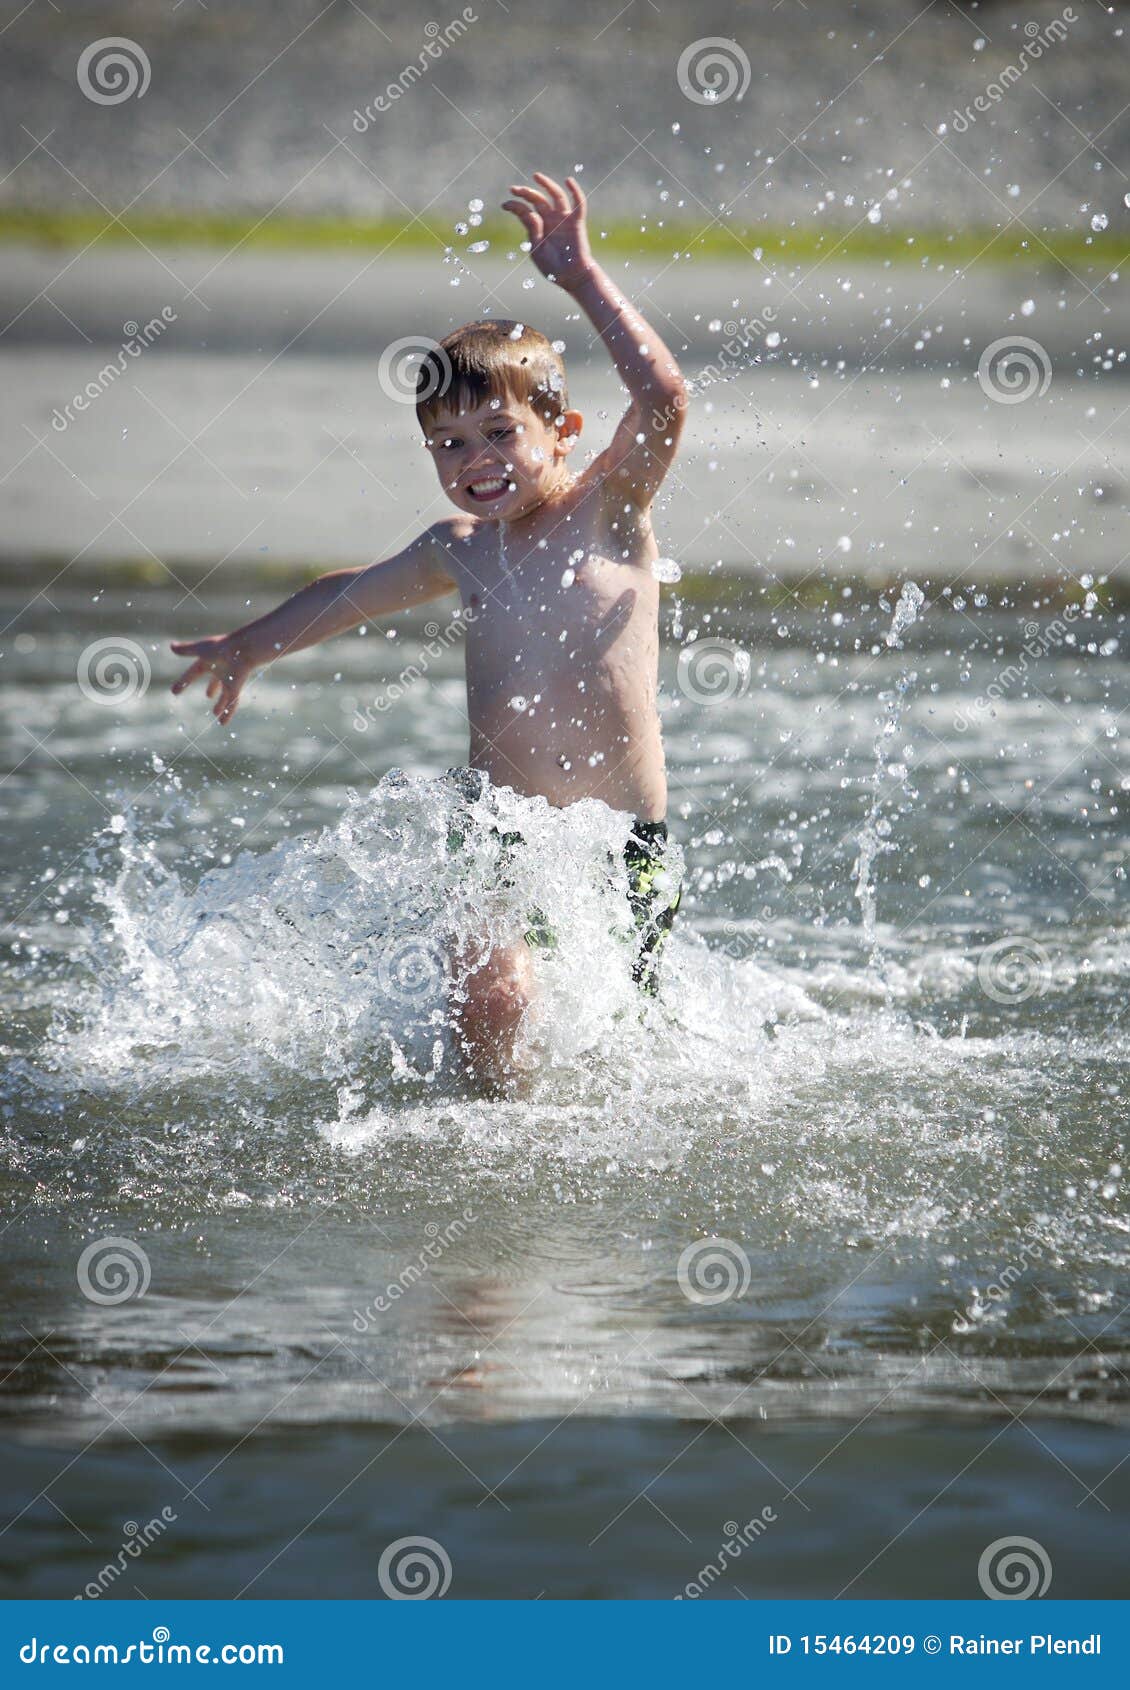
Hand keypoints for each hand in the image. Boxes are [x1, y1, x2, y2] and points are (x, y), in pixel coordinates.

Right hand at [170, 633, 254, 724]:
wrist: (242, 650)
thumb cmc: (221, 647)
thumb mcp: (200, 649)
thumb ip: (186, 649)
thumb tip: (171, 646)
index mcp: (211, 660)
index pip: (195, 671)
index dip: (186, 680)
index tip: (175, 691)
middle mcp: (221, 671)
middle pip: (215, 682)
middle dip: (212, 687)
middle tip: (208, 695)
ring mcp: (229, 680)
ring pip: (225, 695)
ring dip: (220, 704)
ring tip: (215, 713)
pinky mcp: (236, 689)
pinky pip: (231, 704)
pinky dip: (227, 713)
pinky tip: (223, 723)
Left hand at [502, 173, 593, 290]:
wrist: (571, 276)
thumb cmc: (552, 267)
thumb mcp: (537, 249)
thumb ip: (533, 230)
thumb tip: (530, 213)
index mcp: (539, 227)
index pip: (526, 211)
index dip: (515, 206)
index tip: (504, 205)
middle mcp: (551, 219)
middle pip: (539, 200)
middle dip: (526, 193)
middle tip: (514, 189)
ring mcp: (563, 219)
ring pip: (556, 196)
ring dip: (547, 185)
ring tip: (536, 176)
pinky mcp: (576, 222)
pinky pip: (578, 204)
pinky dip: (575, 191)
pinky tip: (568, 181)